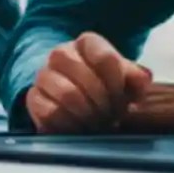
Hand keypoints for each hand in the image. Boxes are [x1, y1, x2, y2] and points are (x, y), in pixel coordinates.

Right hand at [26, 32, 152, 133]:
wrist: (78, 99)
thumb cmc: (106, 88)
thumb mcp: (126, 80)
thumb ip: (136, 77)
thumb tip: (140, 79)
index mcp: (86, 44)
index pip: (103, 56)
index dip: (117, 81)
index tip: (125, 96)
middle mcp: (60, 54)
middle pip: (81, 73)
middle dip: (103, 100)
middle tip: (112, 114)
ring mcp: (43, 75)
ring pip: (65, 93)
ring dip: (88, 113)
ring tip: (98, 123)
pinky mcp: (33, 98)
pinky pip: (50, 112)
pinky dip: (70, 125)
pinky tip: (80, 128)